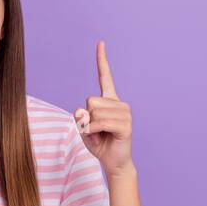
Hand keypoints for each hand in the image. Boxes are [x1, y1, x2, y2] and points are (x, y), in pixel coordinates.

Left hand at [74, 40, 133, 176]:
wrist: (114, 163)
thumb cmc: (99, 144)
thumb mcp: (83, 129)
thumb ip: (80, 117)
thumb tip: (85, 112)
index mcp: (109, 100)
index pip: (104, 77)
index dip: (102, 60)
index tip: (100, 43)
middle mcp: (119, 103)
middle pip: (90, 101)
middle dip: (87, 119)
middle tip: (96, 131)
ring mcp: (125, 113)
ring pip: (94, 113)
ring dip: (91, 128)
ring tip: (101, 136)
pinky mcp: (126, 125)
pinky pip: (101, 123)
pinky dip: (95, 132)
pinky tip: (103, 138)